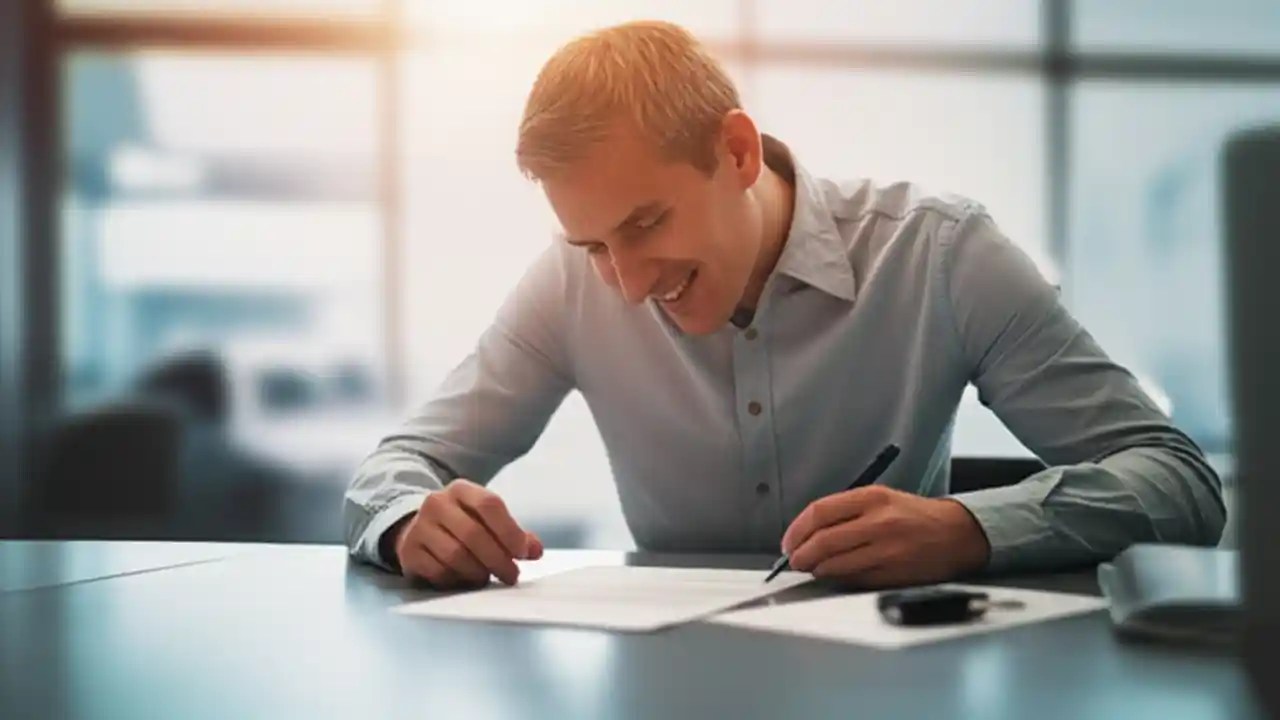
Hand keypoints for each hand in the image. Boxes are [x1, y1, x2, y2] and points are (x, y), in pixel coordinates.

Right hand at [394, 480, 543, 588]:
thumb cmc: (462, 525)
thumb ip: (514, 534)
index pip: (489, 505)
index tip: (523, 553)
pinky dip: (457, 580)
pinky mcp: (409, 552)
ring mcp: (419, 527)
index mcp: (461, 489)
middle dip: (498, 559)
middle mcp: (437, 503)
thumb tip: (535, 550)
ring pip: (456, 555)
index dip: (510, 531)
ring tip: (487, 576)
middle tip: (511, 575)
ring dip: (478, 572)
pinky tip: (465, 579)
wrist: (418, 528)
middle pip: (473, 534)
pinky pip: (439, 572)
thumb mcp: (487, 520)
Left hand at [781, 485, 989, 587]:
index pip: (819, 512)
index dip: (796, 530)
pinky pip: (854, 580)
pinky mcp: (894, 574)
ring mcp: (887, 550)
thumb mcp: (880, 499)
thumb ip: (845, 512)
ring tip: (814, 569)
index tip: (788, 542)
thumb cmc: (914, 516)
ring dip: (817, 570)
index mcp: (872, 498)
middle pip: (823, 542)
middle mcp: (878, 522)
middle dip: (801, 555)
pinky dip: (839, 579)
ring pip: (835, 565)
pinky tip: (836, 576)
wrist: (957, 533)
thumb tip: (807, 534)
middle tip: (794, 561)